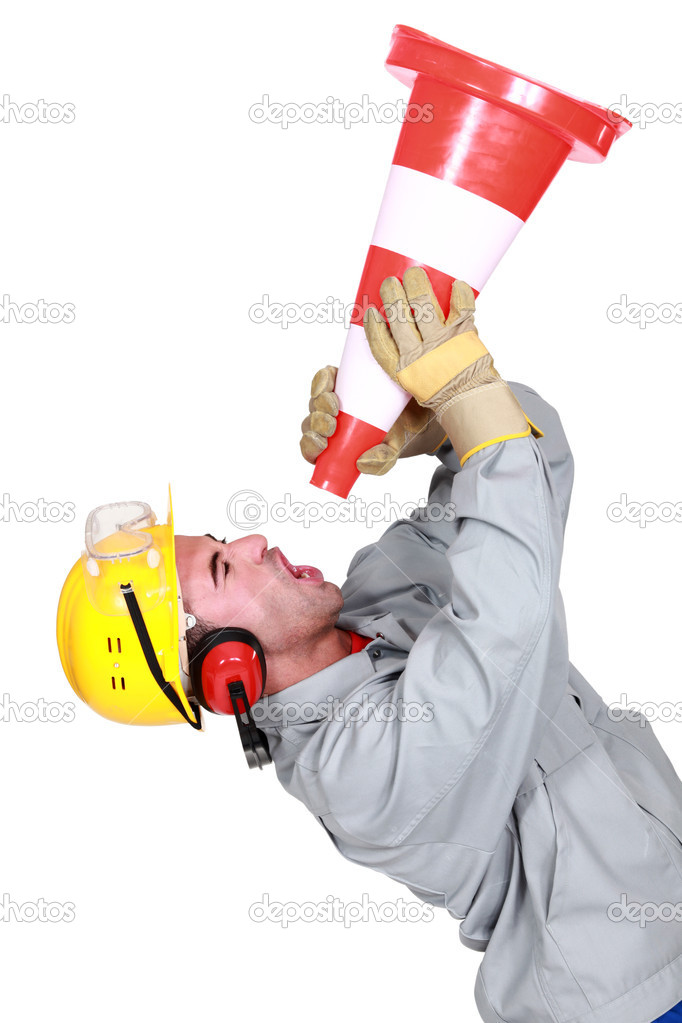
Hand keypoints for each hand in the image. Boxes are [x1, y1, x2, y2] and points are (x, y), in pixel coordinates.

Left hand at [300, 365, 445, 475]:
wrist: (408, 413)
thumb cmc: (392, 436)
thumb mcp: (390, 453)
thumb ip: (380, 463)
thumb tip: (360, 462)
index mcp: (331, 446)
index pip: (310, 448)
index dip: (310, 445)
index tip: (323, 442)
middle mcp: (326, 424)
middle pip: (310, 423)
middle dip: (317, 423)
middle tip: (333, 423)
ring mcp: (330, 403)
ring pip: (314, 401)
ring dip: (319, 402)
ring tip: (334, 403)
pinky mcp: (338, 383)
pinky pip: (323, 378)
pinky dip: (323, 378)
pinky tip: (330, 378)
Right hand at [363, 268, 539, 464]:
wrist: (472, 399)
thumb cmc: (442, 392)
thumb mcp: (413, 383)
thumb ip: (403, 362)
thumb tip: (391, 331)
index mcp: (404, 370)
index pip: (381, 344)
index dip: (373, 326)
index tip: (370, 312)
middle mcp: (420, 354)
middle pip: (399, 317)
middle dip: (392, 294)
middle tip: (391, 282)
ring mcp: (443, 342)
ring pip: (425, 305)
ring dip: (417, 285)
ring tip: (414, 273)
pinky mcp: (464, 334)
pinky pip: (461, 307)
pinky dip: (459, 294)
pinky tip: (456, 284)